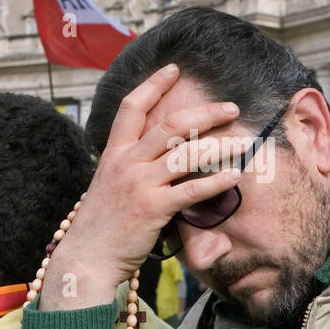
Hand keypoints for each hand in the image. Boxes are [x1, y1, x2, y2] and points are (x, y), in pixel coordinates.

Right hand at [42, 63, 244, 310]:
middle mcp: (126, 163)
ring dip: (219, 145)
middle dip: (205, 112)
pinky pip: (190, 191)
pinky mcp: (152, 209)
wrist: (86, 258)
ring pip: (186, 154)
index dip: (153, 85)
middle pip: (170, 125)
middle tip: (231, 107)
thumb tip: (155, 154)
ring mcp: (139, 184)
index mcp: (113, 153)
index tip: (174, 69)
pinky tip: (233, 175)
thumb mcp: (109, 185)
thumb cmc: (101, 225)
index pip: (132, 107)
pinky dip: (215, 182)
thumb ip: (129, 165)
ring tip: (243, 141)